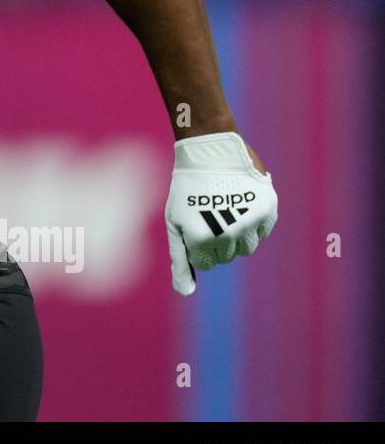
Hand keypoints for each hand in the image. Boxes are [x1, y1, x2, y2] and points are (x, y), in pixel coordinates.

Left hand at [164, 131, 277, 295]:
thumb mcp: (176, 223)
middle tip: (207, 213)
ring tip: (223, 209)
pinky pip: (263, 232)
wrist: (210, 150)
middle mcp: (229, 235)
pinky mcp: (268, 209)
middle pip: (226, 257)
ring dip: (235, 235)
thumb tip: (185, 293)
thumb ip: (180, 260)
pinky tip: (238, 203)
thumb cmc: (187, 188)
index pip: (205, 264)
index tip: (193, 223)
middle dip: (215, 241)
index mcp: (202, 239)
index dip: (197, 244)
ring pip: (247, 248)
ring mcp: (251, 222)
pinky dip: (252, 222)